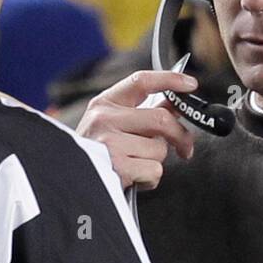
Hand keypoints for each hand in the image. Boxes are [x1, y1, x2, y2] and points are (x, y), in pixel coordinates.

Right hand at [76, 70, 197, 188]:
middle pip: (161, 119)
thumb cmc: (97, 154)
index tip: (190, 84)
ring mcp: (110, 142)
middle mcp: (104, 119)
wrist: (71, 181)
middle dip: (180, 136)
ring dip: (156, 162)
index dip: (169, 80)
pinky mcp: (117, 166)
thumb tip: (175, 105)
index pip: (141, 81)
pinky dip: (150, 179)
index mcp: (105, 103)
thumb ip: (143, 114)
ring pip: (159, 149)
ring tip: (137, 165)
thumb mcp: (112, 126)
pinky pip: (154, 171)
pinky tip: (134, 178)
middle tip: (184, 148)